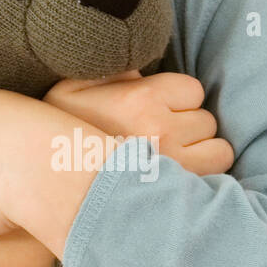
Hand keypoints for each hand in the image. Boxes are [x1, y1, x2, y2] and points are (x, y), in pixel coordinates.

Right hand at [43, 70, 234, 176]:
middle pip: (206, 121)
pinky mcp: (177, 196)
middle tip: (162, 140)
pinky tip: (176, 183)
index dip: (178, 100)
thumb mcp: (72, 90)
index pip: (193, 90)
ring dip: (201, 154)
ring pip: (217, 151)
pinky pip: (215, 181)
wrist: (48, 192)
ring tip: (173, 161)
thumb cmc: (59, 138)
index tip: (159, 112)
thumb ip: (110, 69)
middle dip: (188, 127)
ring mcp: (174, 167)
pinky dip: (203, 181)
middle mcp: (161, 131)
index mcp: (140, 99)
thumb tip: (141, 70)